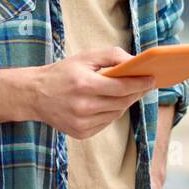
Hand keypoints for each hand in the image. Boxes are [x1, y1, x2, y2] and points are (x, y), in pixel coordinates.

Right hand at [29, 47, 154, 139]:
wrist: (34, 95)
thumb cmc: (62, 73)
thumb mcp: (85, 57)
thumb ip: (111, 55)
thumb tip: (135, 61)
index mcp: (84, 84)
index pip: (122, 87)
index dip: (141, 83)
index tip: (153, 79)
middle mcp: (83, 106)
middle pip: (122, 101)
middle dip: (137, 92)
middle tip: (146, 84)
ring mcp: (81, 122)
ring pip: (116, 113)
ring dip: (125, 102)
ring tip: (129, 92)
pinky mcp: (80, 133)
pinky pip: (106, 122)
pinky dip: (111, 112)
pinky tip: (109, 103)